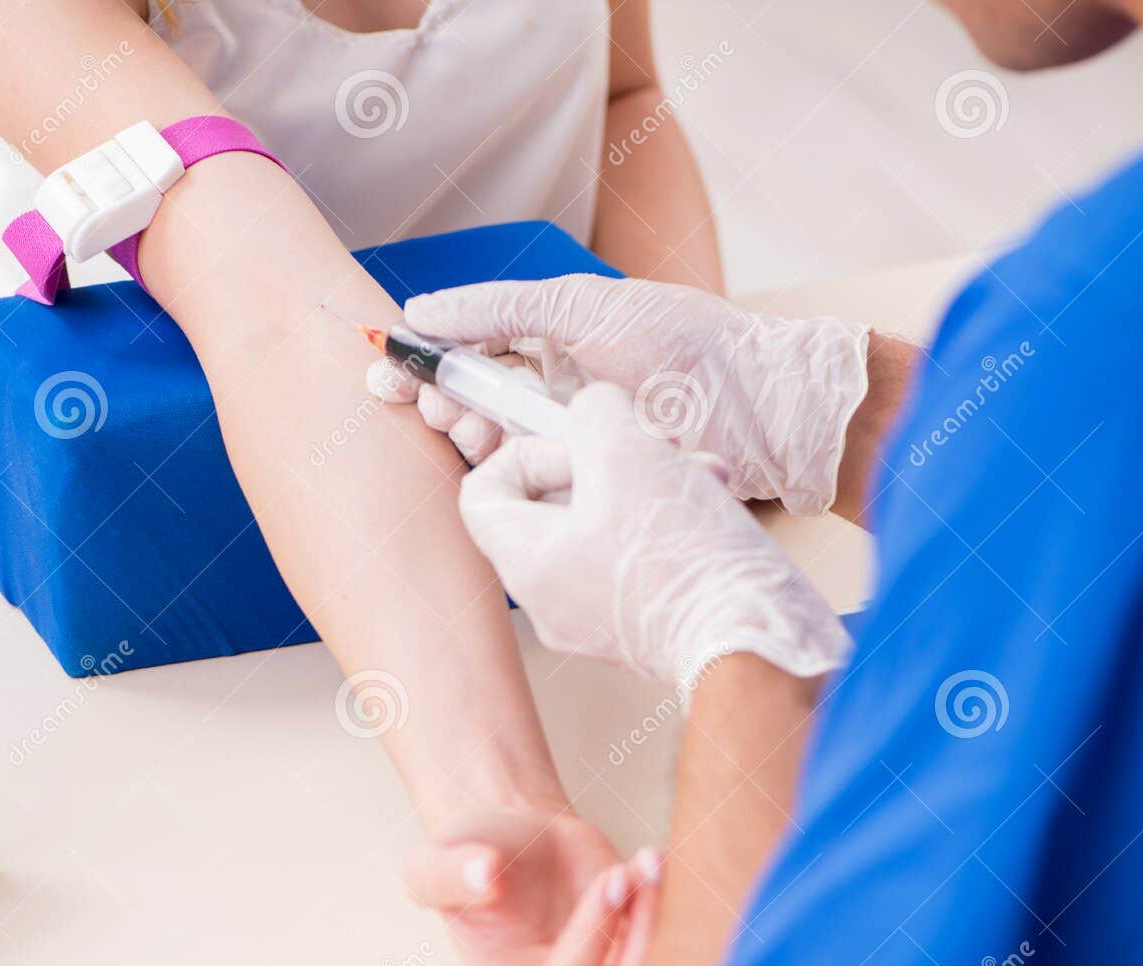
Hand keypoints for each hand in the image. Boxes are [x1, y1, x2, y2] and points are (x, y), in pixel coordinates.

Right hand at [390, 275, 871, 512]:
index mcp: (549, 337)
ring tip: (471, 432)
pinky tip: (501, 465)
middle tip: (436, 408)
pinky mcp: (589, 483)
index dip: (422, 364)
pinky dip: (508, 474)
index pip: (465, 348)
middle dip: (442, 403)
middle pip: (471, 400)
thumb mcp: (581, 305)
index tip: (383, 375)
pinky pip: (532, 483)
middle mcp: (553, 389)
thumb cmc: (683, 342)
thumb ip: (499, 306)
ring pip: (495, 445)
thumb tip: (421, 310)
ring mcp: (570, 439)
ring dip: (471, 437)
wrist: (759, 406)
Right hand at [406, 804, 661, 965]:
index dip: (593, 939)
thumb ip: (451, 872)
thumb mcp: (436, 860)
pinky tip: (657, 863)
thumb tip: (484, 876)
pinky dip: (675, 912)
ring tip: (650, 861)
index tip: (611, 879)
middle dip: (642, 940)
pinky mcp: (630, 960)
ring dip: (663, 923)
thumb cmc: (472, 852)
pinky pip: (669, 956)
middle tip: (641, 872)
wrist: (513, 836)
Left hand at [459, 384, 850, 685]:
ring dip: (647, 481)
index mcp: (526, 560)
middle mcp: (548, 599)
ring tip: (700, 470)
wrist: (755, 642)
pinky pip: (635, 558)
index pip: (481, 491)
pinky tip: (714, 502)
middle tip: (652, 445)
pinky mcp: (640, 626)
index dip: (526, 449)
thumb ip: (594, 413)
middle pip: (552, 503)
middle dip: (606, 459)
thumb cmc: (682, 555)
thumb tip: (593, 413)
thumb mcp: (628, 452)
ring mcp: (594, 618)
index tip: (580, 446)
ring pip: (603, 524)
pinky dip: (667, 523)